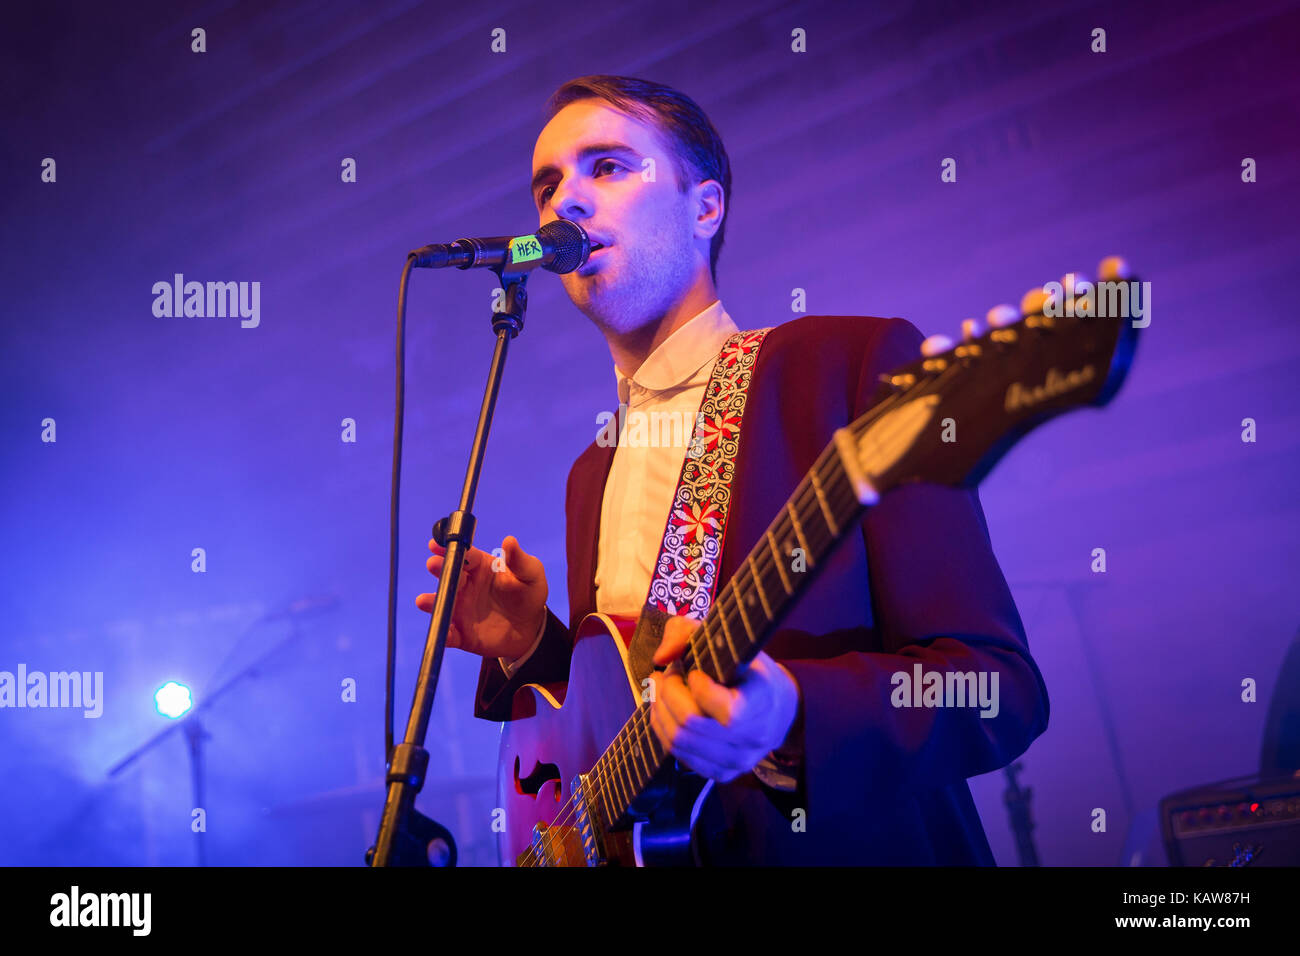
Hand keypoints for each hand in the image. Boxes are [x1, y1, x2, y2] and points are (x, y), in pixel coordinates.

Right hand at [415, 534, 546, 660]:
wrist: (531, 628)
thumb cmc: (529, 593)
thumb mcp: (530, 574)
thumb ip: (519, 559)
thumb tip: (509, 540)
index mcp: (479, 567)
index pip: (463, 554)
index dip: (450, 547)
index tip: (437, 544)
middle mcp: (465, 586)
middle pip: (448, 576)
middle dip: (439, 569)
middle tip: (433, 565)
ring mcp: (461, 609)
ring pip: (442, 605)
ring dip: (432, 602)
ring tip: (423, 601)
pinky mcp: (461, 634)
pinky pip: (449, 635)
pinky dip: (444, 634)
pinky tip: (444, 633)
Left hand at [647, 616, 800, 782]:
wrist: (778, 709)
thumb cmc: (749, 670)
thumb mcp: (728, 641)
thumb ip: (687, 632)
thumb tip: (661, 657)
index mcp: (764, 701)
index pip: (726, 710)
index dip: (698, 687)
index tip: (695, 671)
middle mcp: (754, 737)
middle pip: (691, 725)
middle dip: (668, 693)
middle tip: (667, 675)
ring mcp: (739, 760)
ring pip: (679, 742)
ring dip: (660, 710)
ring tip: (662, 689)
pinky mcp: (722, 774)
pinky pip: (679, 755)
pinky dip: (664, 729)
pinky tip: (666, 710)